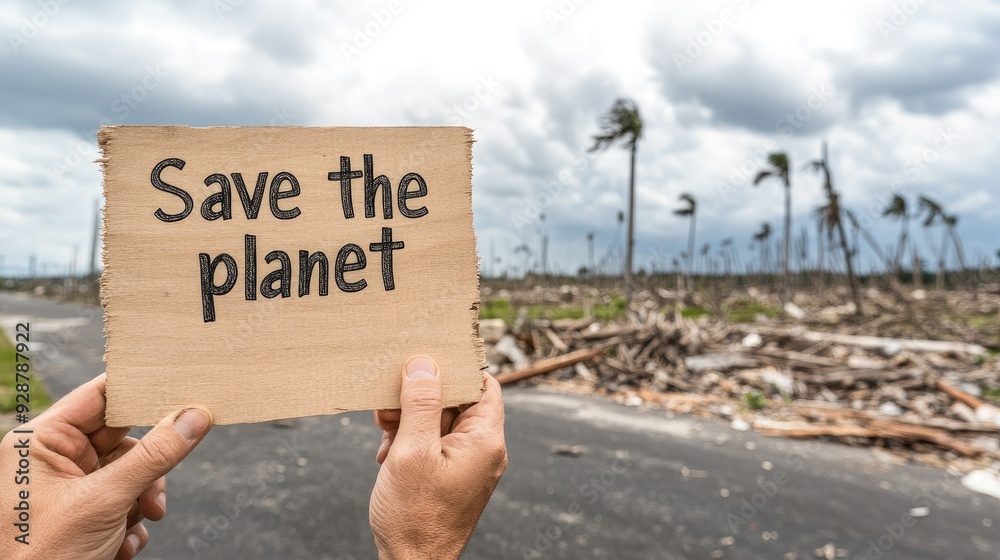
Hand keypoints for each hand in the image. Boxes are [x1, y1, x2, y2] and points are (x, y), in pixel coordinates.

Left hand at [0, 374, 212, 559]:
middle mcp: (53, 460)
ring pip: (130, 474)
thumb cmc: (39, 556)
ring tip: (140, 520)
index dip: (140, 390)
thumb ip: (154, 456)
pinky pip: (124, 502)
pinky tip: (122, 543)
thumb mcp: (103, 501)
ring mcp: (68, 489)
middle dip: (148, 464)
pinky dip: (132, 522)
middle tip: (169, 469)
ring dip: (143, 500)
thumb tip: (194, 417)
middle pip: (123, 438)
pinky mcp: (82, 516)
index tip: (183, 386)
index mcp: (40, 443)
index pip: (100, 398)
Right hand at [370, 357, 506, 558]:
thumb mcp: (412, 450)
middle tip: (389, 405)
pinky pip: (433, 443)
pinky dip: (409, 440)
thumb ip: (421, 404)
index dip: (455, 370)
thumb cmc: (415, 517)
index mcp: (485, 441)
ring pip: (439, 421)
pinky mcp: (450, 475)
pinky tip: (388, 452)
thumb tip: (425, 364)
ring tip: (384, 432)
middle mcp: (482, 450)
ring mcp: (466, 464)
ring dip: (409, 419)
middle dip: (420, 398)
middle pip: (456, 401)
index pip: (482, 386)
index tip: (423, 362)